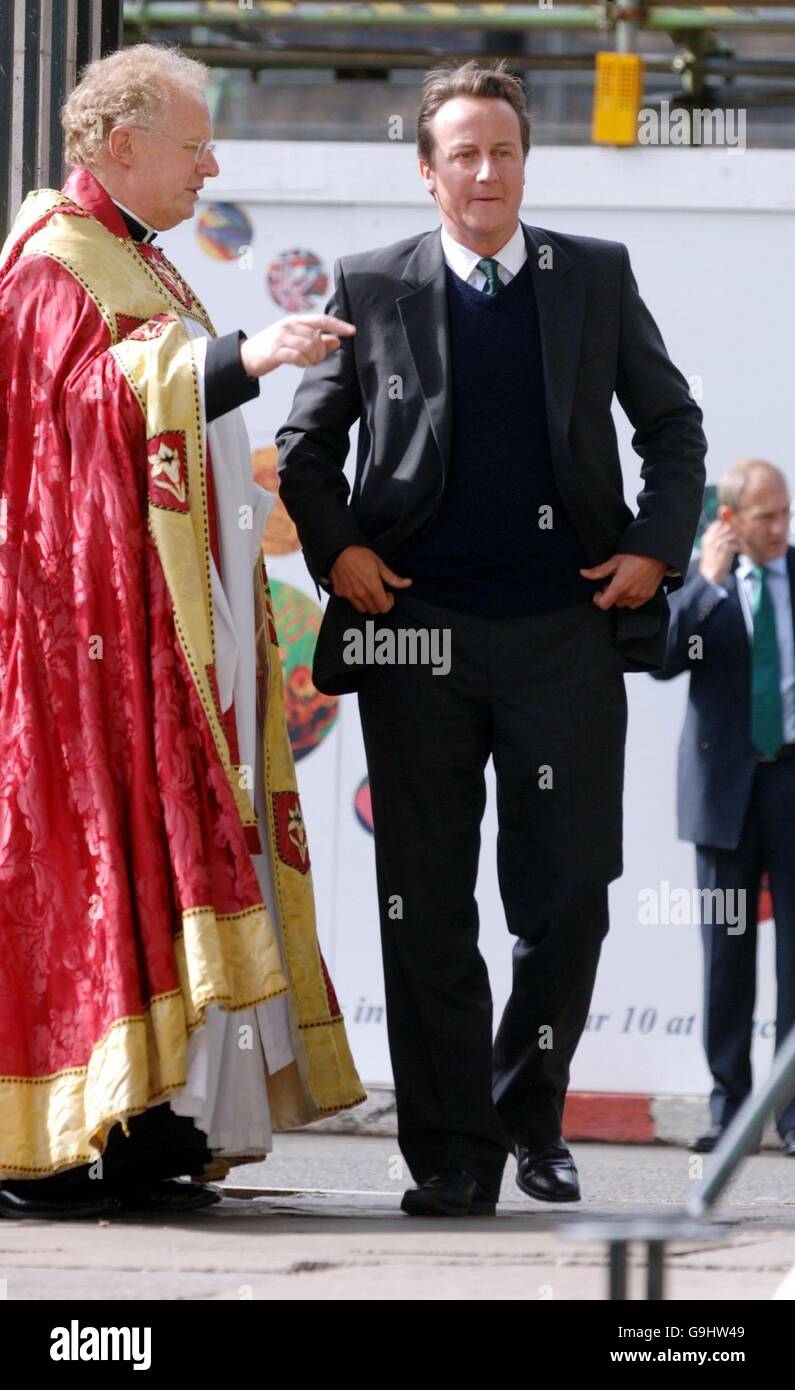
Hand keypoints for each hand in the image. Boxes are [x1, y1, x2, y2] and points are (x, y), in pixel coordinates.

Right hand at [239, 314, 354, 377]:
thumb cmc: (275, 347)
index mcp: (296, 321)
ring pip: (308, 347)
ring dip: (313, 358)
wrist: (247, 355)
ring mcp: (281, 338)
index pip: (322, 320)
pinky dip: (303, 363)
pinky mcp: (275, 351)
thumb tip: (338, 341)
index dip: (338, 325)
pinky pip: (297, 357)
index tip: (352, 331)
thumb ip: (318, 340)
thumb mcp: (296, 340)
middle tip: (316, 359)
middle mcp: (289, 326)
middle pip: (316, 337)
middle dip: (321, 351)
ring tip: (309, 362)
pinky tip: (301, 364)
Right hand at [330, 546, 411, 614]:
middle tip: (378, 592)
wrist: (338, 551)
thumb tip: (408, 583)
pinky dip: (355, 599)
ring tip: (367, 591)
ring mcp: (349, 595)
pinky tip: (356, 587)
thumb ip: (393, 578)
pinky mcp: (340, 593)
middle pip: (374, 610)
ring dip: (367, 604)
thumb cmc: (360, 555)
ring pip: (362, 609)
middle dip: (379, 603)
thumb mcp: (379, 564)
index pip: (384, 608)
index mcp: (373, 588)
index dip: (389, 603)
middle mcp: (361, 594)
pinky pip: (350, 602)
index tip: (388, 593)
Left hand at [580, 552, 667, 609]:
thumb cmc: (636, 555)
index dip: (598, 599)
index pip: (603, 604)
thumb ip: (598, 571)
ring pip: (624, 604)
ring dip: (620, 597)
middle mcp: (630, 594)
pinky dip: (631, 598)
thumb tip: (583, 573)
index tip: (599, 591)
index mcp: (620, 586)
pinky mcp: (648, 596)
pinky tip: (632, 586)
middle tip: (613, 581)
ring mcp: (640, 596)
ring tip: (623, 583)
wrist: (657, 554)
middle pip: (613, 603)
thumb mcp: (614, 561)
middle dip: (610, 594)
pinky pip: (635, 604)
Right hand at [697, 519, 740, 586]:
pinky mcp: (726, 549)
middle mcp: (711, 538)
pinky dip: (740, 547)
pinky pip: (736, 543)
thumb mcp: (711, 547)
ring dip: (740, 539)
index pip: (718, 523)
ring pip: (734, 534)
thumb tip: (729, 525)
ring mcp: (718, 543)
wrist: (710, 574)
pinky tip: (740, 551)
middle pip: (727, 526)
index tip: (733, 528)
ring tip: (741, 544)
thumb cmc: (713, 560)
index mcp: (707, 537)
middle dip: (736, 530)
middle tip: (740, 535)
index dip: (727, 524)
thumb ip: (718, 536)